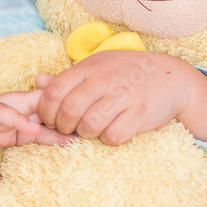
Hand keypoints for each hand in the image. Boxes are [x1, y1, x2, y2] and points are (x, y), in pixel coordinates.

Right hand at [0, 92, 73, 191]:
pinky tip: (31, 129)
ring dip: (48, 117)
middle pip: (41, 115)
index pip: (38, 130)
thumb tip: (8, 200)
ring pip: (26, 108)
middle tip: (91, 131)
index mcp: (4, 128)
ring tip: (71, 128)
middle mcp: (3, 116)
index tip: (83, 146)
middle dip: (64, 122)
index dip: (59, 135)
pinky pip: (0, 110)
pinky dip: (16, 119)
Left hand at [35, 50, 206, 144]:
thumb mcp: (95, 67)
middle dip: (62, 126)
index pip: (54, 90)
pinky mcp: (140, 114)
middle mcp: (105, 79)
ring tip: (88, 130)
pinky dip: (107, 139)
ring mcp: (123, 96)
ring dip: (84, 134)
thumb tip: (37, 81)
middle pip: (69, 110)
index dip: (46, 110)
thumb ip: (66, 77)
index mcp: (89, 66)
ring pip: (89, 125)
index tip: (49, 119)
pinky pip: (113, 136)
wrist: (170, 77)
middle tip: (66, 129)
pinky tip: (110, 132)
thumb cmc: (124, 73)